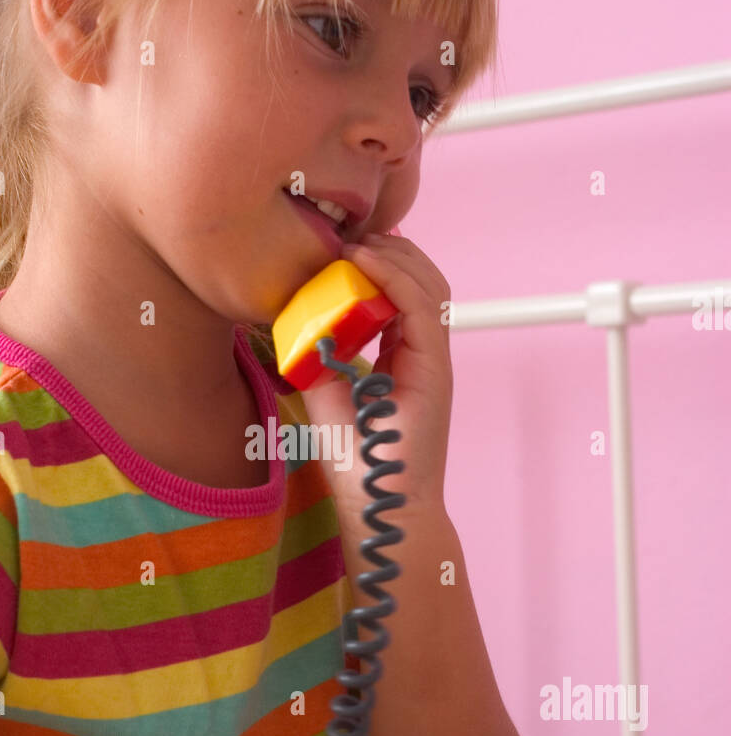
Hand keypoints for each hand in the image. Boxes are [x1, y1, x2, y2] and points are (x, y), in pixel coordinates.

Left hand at [301, 229, 452, 514]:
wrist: (378, 504)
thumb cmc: (354, 458)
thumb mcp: (325, 391)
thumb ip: (320, 352)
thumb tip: (298, 315)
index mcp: (404, 356)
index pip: (403, 292)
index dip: (380, 261)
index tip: (343, 242)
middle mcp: (424, 353)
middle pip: (423, 279)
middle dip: (390, 248)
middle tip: (350, 231)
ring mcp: (433, 359)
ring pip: (429, 285)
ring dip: (393, 256)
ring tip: (354, 242)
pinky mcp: (435, 368)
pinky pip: (421, 307)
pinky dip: (394, 278)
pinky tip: (363, 261)